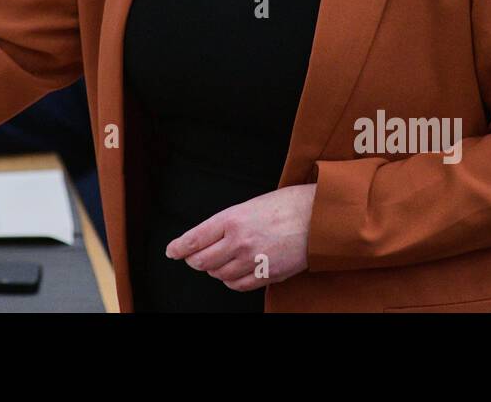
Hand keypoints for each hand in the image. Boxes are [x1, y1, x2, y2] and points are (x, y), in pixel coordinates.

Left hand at [165, 184, 315, 291]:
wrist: (318, 216)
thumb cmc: (286, 205)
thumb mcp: (250, 205)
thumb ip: (228, 222)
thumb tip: (207, 237)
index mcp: (231, 219)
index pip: (194, 239)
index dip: (179, 248)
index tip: (172, 251)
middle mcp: (238, 241)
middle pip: (202, 261)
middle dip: (194, 260)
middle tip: (194, 257)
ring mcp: (253, 260)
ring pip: (219, 275)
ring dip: (214, 270)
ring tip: (218, 262)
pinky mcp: (267, 274)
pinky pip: (238, 285)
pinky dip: (231, 281)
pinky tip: (233, 273)